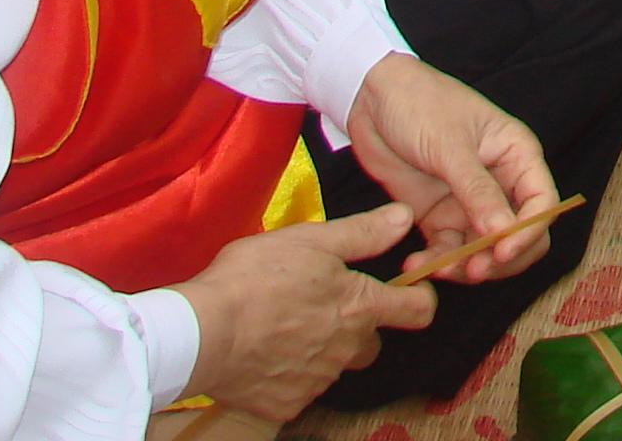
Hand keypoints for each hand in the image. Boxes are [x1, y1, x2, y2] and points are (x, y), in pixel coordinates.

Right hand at [174, 203, 434, 418]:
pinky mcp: (287, 405)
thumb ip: (364, 232)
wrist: (202, 332)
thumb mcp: (312, 239)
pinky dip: (290, 374)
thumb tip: (405, 217)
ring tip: (285, 324)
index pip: (418, 310)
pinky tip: (267, 352)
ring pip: (335, 364)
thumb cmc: (256, 278)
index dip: (419, 299)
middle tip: (321, 304)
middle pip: (371, 341)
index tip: (407, 292)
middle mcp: (346, 349)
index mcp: (360, 307)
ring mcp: (317, 381)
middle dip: (357, 325)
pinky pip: (301, 389)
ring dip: (321, 348)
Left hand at [345, 53, 561, 287]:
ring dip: (465, 267)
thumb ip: (477, 191)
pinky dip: (436, 263)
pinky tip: (416, 264)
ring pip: (484, 251)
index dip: (529, 232)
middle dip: (500, 258)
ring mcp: (468, 203)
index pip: (542, 203)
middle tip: (472, 270)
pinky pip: (447, 251)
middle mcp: (499, 183)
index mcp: (516, 156)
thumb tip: (503, 233)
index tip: (501, 251)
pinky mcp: (438, 216)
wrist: (371, 97)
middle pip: (519, 235)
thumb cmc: (421, 102)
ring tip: (436, 268)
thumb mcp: (450, 145)